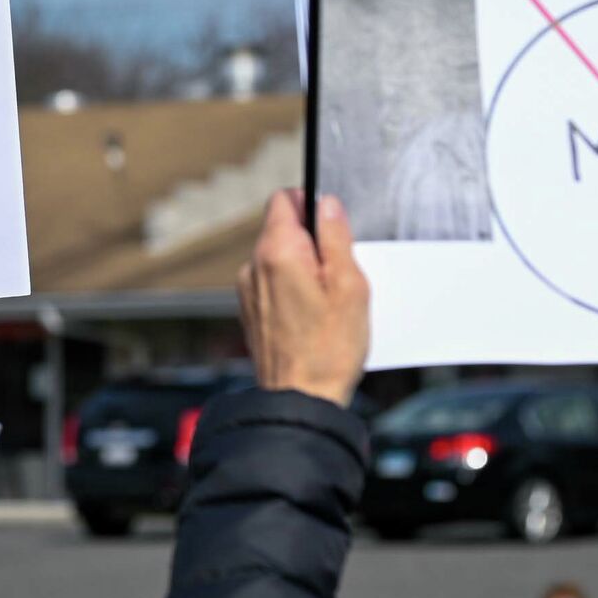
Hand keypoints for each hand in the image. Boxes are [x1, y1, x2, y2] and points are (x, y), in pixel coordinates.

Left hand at [237, 190, 369, 408]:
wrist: (300, 397)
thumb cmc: (328, 348)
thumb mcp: (349, 285)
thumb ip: (335, 237)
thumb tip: (326, 204)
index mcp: (277, 252)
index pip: (284, 200)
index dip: (310, 203)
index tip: (332, 221)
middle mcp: (254, 266)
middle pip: (282, 230)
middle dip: (313, 241)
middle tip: (341, 271)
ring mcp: (248, 290)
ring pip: (279, 259)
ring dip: (304, 267)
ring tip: (330, 300)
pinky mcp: (251, 310)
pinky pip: (274, 284)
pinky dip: (294, 289)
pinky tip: (315, 315)